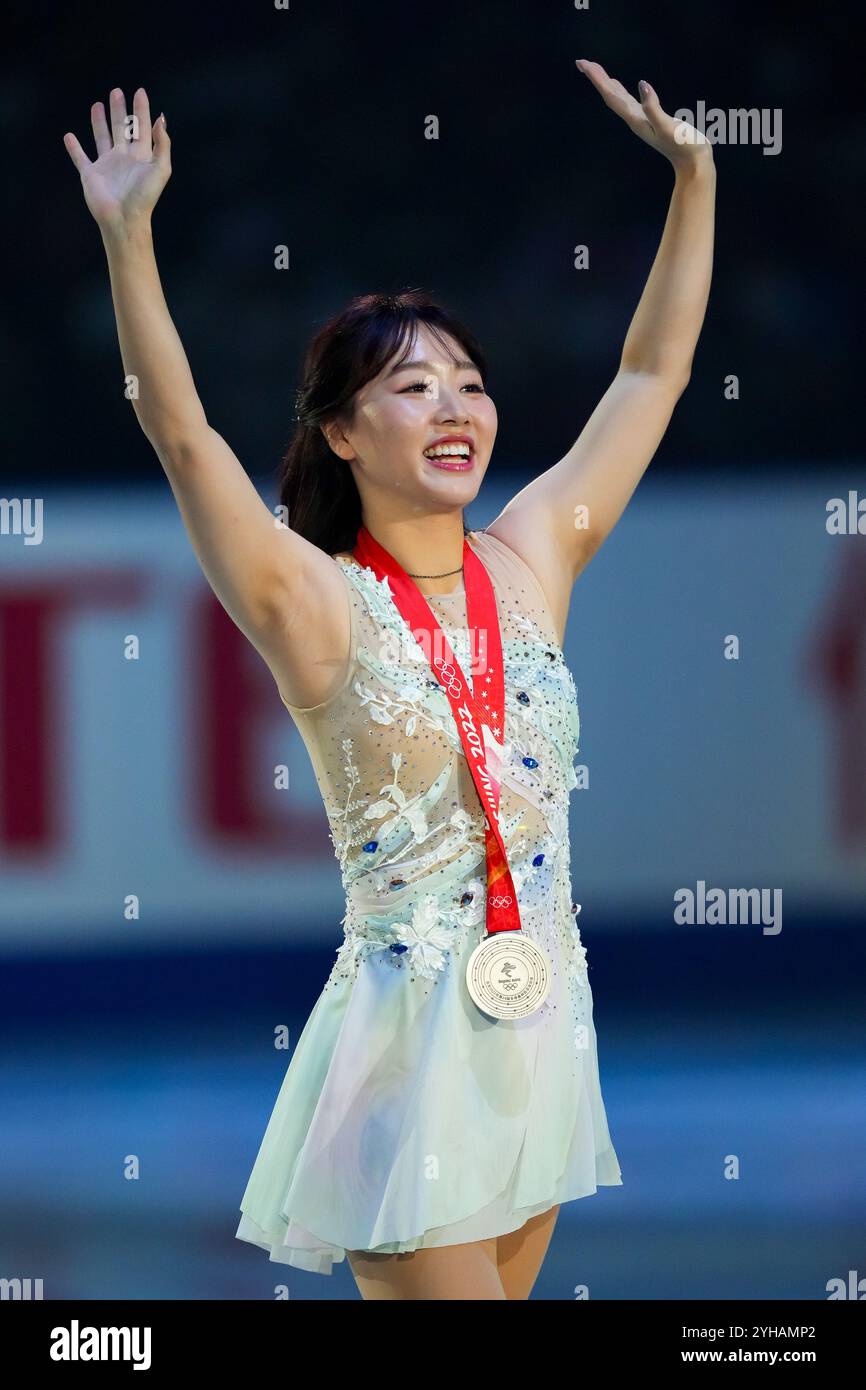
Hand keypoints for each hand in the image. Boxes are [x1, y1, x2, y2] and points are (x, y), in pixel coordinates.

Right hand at [63, 87, 170, 232]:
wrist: (124, 218)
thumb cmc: (144, 196)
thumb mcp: (161, 169)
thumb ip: (162, 144)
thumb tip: (160, 119)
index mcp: (141, 156)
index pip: (142, 127)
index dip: (141, 110)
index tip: (140, 92)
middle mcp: (123, 157)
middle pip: (121, 128)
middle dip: (119, 110)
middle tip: (116, 92)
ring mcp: (106, 165)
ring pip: (102, 137)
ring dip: (99, 122)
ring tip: (97, 105)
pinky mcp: (90, 174)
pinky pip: (80, 158)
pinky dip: (74, 148)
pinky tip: (69, 136)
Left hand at [575, 59, 712, 172]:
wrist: (693, 163)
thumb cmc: (684, 145)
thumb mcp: (667, 126)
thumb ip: (653, 107)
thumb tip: (642, 85)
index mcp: (636, 119)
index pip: (611, 96)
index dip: (597, 79)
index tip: (583, 64)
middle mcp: (634, 119)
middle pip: (611, 95)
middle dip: (597, 78)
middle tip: (582, 62)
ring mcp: (641, 119)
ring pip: (618, 98)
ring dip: (606, 83)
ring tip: (595, 70)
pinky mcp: (650, 118)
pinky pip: (629, 101)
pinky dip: (621, 91)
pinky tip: (618, 86)